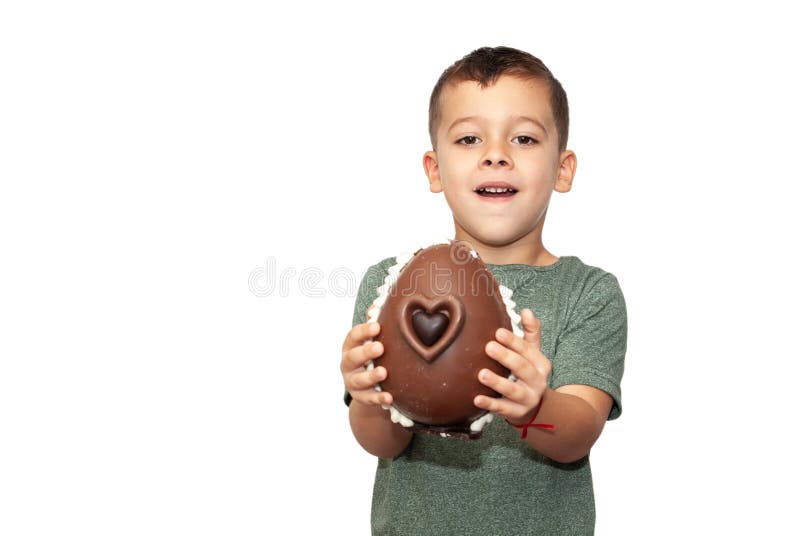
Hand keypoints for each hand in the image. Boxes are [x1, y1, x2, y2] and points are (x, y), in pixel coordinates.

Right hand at [340, 312, 391, 406]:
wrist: (369, 383)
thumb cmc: (372, 354)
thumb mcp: (372, 339)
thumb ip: (373, 323)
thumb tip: (376, 306)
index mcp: (351, 346)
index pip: (353, 336)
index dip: (363, 331)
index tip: (377, 326)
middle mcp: (347, 363)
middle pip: (352, 357)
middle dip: (365, 352)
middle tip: (380, 347)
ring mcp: (352, 381)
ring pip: (357, 380)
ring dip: (370, 376)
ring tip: (384, 372)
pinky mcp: (360, 397)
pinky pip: (368, 399)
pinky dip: (378, 399)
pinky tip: (389, 397)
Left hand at [474, 308, 552, 424]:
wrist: (534, 406)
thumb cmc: (528, 372)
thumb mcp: (533, 353)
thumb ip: (531, 332)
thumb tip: (527, 310)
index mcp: (541, 364)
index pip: (528, 350)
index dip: (513, 341)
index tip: (498, 332)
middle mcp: (537, 382)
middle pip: (522, 368)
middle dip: (506, 357)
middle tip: (488, 347)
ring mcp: (528, 399)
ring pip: (513, 390)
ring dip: (497, 382)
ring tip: (481, 374)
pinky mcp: (517, 413)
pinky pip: (502, 409)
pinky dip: (490, 404)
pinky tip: (476, 399)